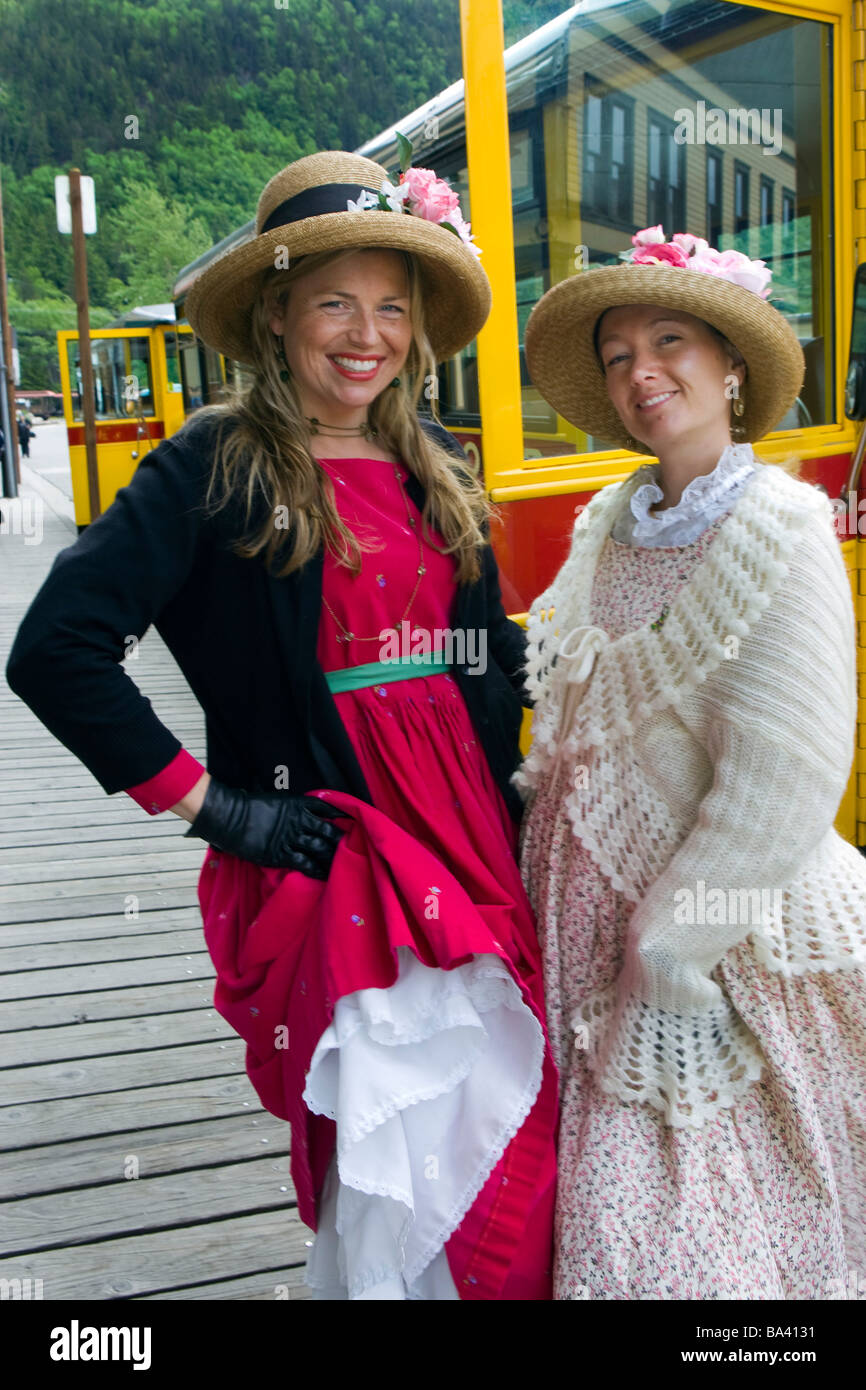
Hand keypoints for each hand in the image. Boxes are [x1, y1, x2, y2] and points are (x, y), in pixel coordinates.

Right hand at [184, 778, 344, 875]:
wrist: (229, 817)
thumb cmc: (249, 806)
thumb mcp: (276, 800)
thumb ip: (292, 807)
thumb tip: (303, 813)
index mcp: (298, 804)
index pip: (326, 807)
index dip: (340, 814)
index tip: (353, 820)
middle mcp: (298, 820)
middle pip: (327, 830)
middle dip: (341, 839)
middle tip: (356, 847)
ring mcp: (290, 838)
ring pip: (319, 848)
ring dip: (333, 856)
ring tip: (344, 863)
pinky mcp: (281, 854)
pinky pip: (305, 863)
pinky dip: (317, 869)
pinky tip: (326, 874)